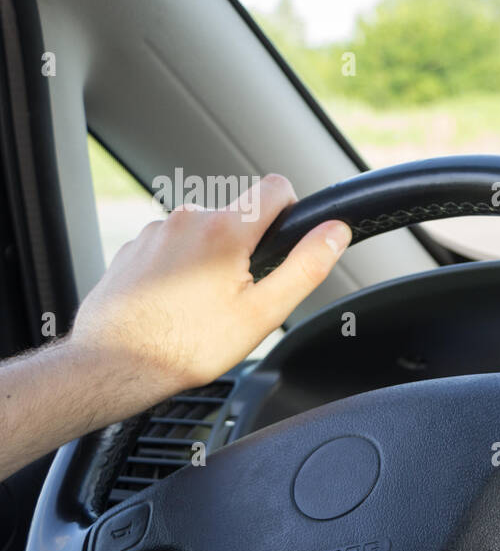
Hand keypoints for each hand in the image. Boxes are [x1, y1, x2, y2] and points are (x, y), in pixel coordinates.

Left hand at [70, 174, 349, 395]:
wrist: (114, 363)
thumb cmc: (187, 345)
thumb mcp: (264, 312)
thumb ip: (306, 266)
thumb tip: (335, 232)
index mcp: (225, 229)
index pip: (277, 187)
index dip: (291, 213)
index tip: (282, 246)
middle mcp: (188, 218)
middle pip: (240, 214)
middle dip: (248, 247)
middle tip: (238, 296)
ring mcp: (156, 230)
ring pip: (205, 232)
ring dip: (213, 258)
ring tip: (203, 305)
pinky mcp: (135, 247)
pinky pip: (174, 245)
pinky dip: (182, 267)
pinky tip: (176, 303)